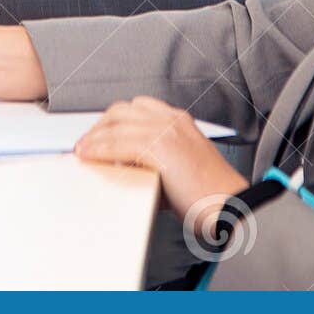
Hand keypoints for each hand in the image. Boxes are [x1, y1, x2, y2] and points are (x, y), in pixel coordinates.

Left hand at [74, 97, 248, 231]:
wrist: (230, 205)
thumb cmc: (209, 195)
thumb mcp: (179, 168)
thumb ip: (154, 162)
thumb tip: (126, 168)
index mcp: (179, 120)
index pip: (136, 108)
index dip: (112, 120)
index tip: (99, 135)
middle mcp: (172, 119)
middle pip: (122, 110)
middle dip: (99, 126)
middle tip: (86, 144)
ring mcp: (166, 130)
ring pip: (116, 124)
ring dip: (94, 138)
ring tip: (83, 152)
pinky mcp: (160, 147)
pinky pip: (118, 143)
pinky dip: (99, 150)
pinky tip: (90, 157)